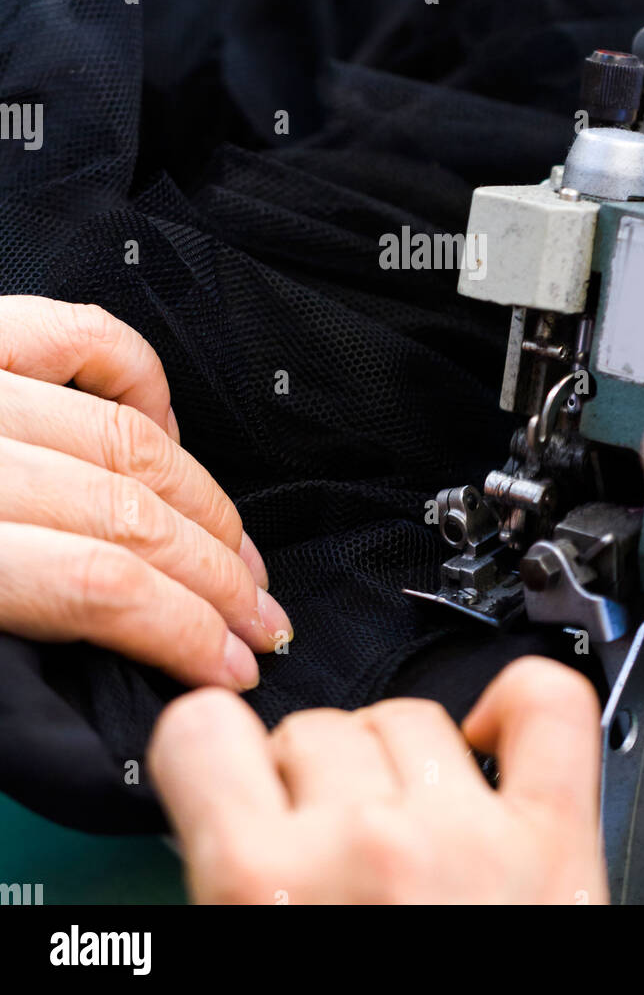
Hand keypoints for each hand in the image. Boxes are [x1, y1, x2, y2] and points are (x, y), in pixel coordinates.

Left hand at [0, 295, 290, 689]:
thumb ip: (20, 646)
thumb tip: (118, 669)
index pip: (99, 586)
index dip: (184, 633)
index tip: (226, 667)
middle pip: (129, 512)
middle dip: (215, 578)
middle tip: (257, 621)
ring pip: (128, 438)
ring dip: (202, 502)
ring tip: (237, 551)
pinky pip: (85, 336)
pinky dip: (142, 378)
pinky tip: (165, 429)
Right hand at [149, 656, 607, 904]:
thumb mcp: (250, 959)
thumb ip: (229, 887)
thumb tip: (215, 826)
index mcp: (263, 887)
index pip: (201, 731)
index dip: (211, 753)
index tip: (230, 776)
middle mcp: (365, 844)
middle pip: (314, 728)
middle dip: (314, 787)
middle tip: (332, 860)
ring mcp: (468, 834)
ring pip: (405, 716)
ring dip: (396, 768)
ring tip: (406, 844)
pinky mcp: (557, 845)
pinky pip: (548, 709)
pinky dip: (519, 703)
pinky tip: (490, 750)